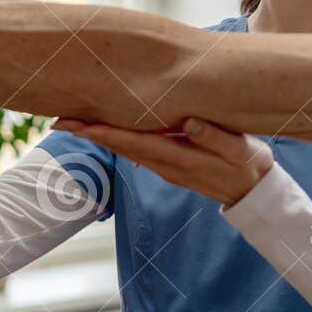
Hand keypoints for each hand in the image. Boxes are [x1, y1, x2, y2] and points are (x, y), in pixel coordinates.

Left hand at [52, 117, 274, 207]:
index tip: (72, 123)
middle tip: (56, 119)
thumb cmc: (248, 166)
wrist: (255, 192)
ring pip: (124, 147)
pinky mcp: (170, 162)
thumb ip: (215, 137)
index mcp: (176, 157)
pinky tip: (108, 126)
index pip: (129, 141)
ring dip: (99, 134)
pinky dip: (117, 136)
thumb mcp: (240, 150)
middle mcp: (164, 163)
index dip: (99, 131)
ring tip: (75, 119)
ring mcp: (165, 165)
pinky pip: (136, 147)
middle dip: (87, 132)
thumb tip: (189, 123)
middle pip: (117, 145)